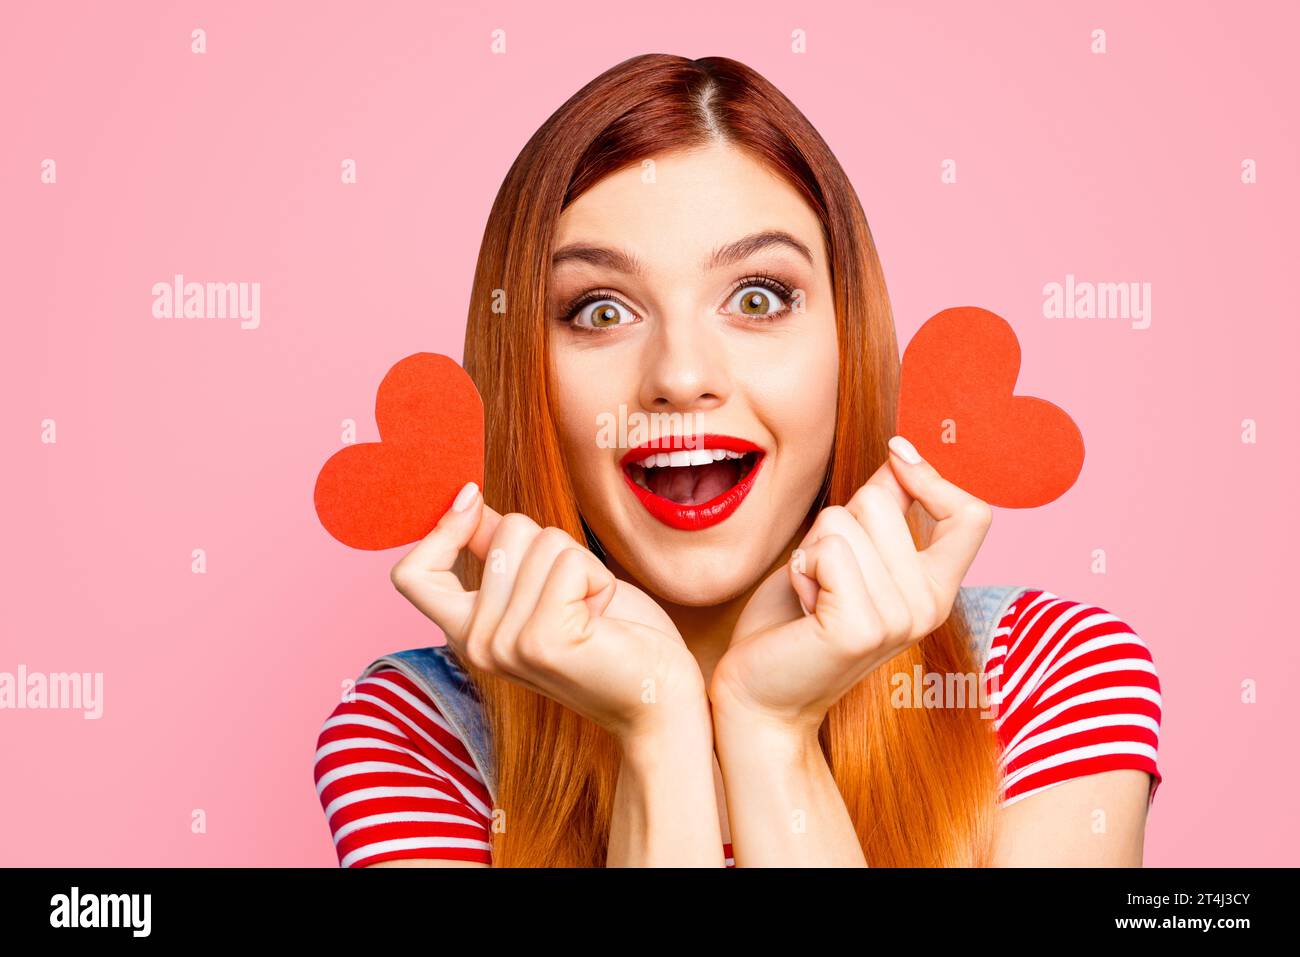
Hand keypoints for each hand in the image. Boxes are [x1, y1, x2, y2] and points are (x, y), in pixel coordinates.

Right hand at [389, 482, 706, 745]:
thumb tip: (467, 499)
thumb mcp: (542, 586)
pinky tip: (602, 619)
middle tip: (576, 598)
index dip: (441, 529)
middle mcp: (475, 645)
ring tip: (591, 611)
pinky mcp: (542, 641)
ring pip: (542, 540)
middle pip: (504, 531)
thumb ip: (497, 550)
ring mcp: (504, 646)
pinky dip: (599, 578)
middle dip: (555, 546)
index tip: (473, 501)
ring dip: (583, 565)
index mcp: (466, 633)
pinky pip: (570, 561)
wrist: (656, 698)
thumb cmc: (610, 637)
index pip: (411, 574)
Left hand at [709, 436, 993, 737]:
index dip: (932, 476)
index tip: (896, 455)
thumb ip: (881, 511)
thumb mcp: (846, 556)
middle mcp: (929, 606)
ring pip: (843, 522)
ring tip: (813, 595)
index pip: (973, 515)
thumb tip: (901, 453)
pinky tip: (805, 609)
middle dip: (836, 522)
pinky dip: (802, 568)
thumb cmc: (794, 623)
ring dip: (811, 550)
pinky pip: (828, 551)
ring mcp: (900, 620)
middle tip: (823, 576)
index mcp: (935, 589)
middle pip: (882, 500)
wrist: (761, 696)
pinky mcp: (862, 628)